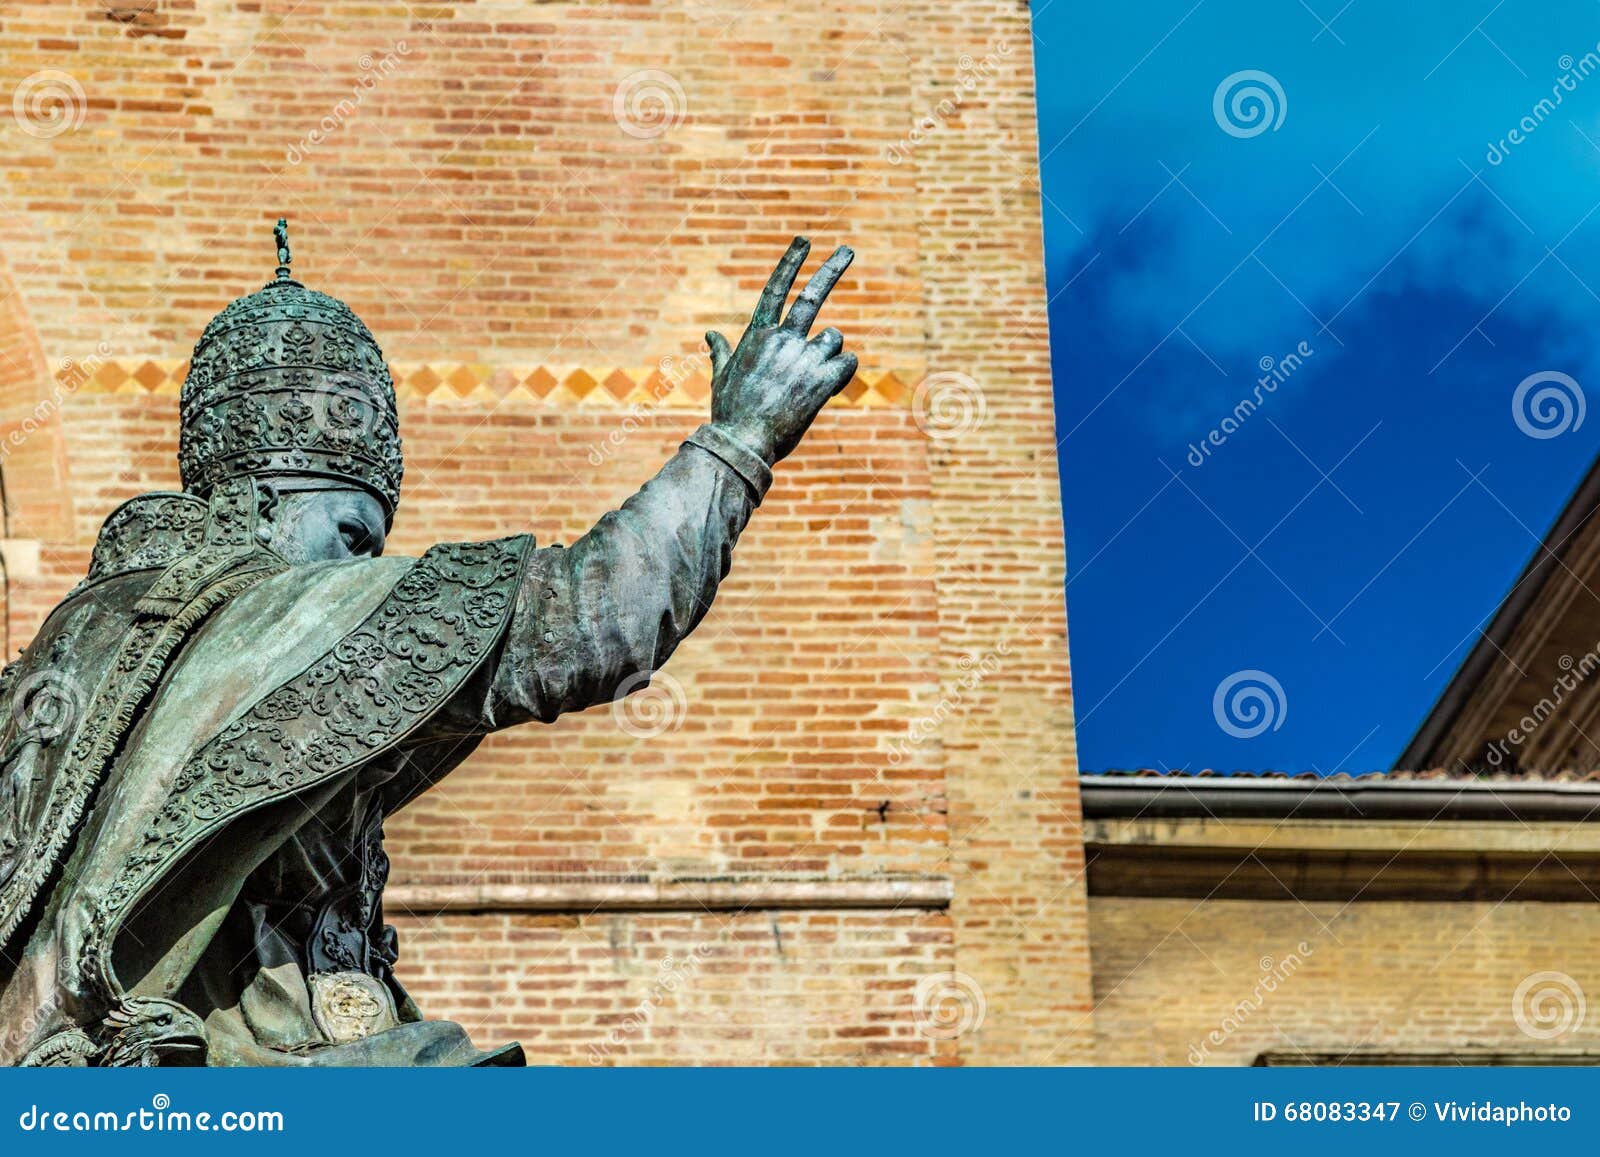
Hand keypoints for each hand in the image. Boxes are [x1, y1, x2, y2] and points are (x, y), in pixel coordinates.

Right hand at [704, 237, 857, 463]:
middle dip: (832, 268)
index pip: (775, 290)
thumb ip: (722, 351)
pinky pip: (847, 362)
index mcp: (758, 336)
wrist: (743, 444)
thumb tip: (709, 333)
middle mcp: (782, 341)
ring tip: (810, 379)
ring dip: (830, 352)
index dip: (790, 262)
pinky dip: (844, 370)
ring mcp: (803, 359)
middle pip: (812, 297)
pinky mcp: (821, 381)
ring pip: (833, 339)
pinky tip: (829, 385)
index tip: (804, 241)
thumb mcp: (722, 377)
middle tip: (848, 250)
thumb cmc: (729, 413)